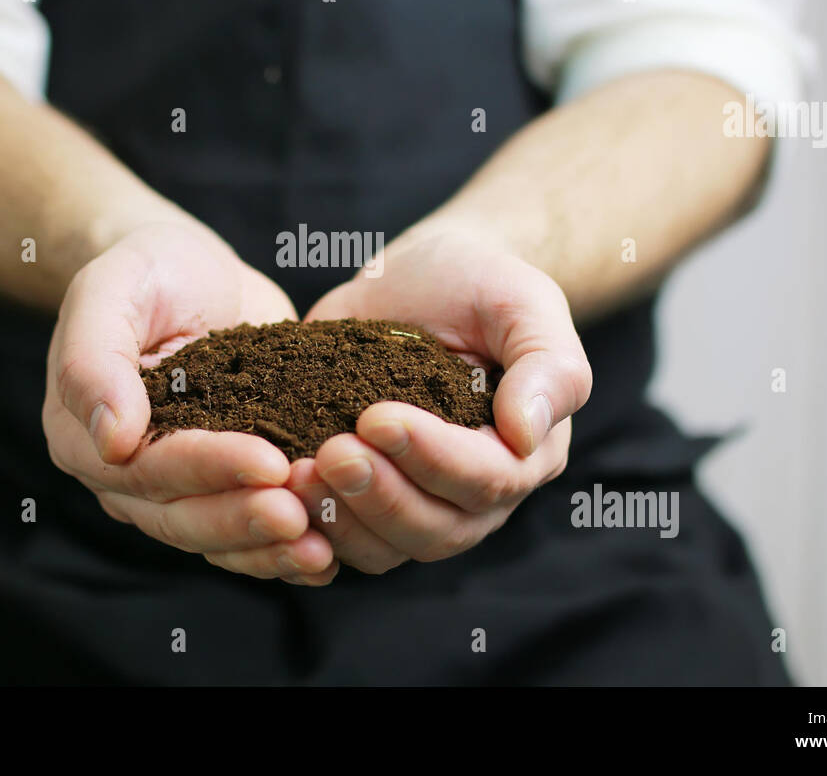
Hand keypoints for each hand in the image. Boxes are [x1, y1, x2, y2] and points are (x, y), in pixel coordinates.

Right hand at [43, 222, 339, 584]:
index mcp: (83, 435)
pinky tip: (327, 552)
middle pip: (182, 517)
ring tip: (321, 549)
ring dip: (266, 547)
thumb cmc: (145, 271)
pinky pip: (244, 531)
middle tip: (302, 515)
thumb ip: (92, 360)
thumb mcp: (109, 290)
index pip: (148, 467)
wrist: (189, 270)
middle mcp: (123, 475)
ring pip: (215, 537)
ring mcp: (175, 486)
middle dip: (244, 518)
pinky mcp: (222, 483)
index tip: (270, 463)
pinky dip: (282, 548)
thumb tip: (111, 441)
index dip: (210, 468)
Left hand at [289, 233, 591, 573]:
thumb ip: (549, 367)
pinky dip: (311, 525)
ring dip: (340, 519)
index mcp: (525, 454)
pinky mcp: (365, 495)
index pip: (486, 480)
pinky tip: (278, 490)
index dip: (431, 457)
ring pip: (385, 548)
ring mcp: (417, 501)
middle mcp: (474, 494)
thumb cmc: (482, 285)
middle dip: (380, 495)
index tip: (376, 417)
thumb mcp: (524, 303)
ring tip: (297, 472)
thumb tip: (527, 434)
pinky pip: (340, 539)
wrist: (421, 277)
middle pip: (434, 529)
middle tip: (331, 452)